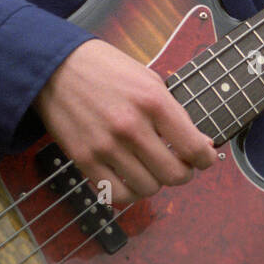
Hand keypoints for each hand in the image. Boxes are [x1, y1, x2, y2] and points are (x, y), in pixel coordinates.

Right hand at [33, 39, 217, 208]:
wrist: (56, 67)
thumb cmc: (105, 69)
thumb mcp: (147, 78)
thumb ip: (173, 111)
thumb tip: (200, 143)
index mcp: (152, 100)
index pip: (193, 146)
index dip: (206, 159)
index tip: (205, 159)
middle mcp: (131, 126)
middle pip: (174, 175)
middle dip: (183, 173)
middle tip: (178, 165)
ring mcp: (107, 145)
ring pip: (148, 189)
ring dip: (154, 182)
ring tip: (149, 168)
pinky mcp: (84, 160)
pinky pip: (117, 196)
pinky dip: (129, 194)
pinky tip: (129, 180)